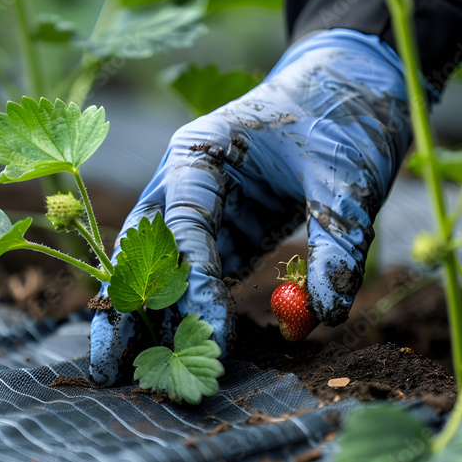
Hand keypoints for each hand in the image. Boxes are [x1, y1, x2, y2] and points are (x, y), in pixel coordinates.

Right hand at [89, 28, 413, 385]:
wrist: (353, 88)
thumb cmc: (341, 116)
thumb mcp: (347, 176)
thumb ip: (336, 242)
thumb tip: (326, 312)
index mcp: (197, 151)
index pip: (183, 224)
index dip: (194, 281)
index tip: (212, 331)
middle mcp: (185, 183)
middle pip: (143, 251)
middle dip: (126, 308)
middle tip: (108, 364)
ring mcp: (202, 209)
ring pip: (165, 272)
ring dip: (155, 320)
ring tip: (133, 373)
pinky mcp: (226, 232)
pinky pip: (202, 278)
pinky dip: (195, 312)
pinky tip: (188, 351)